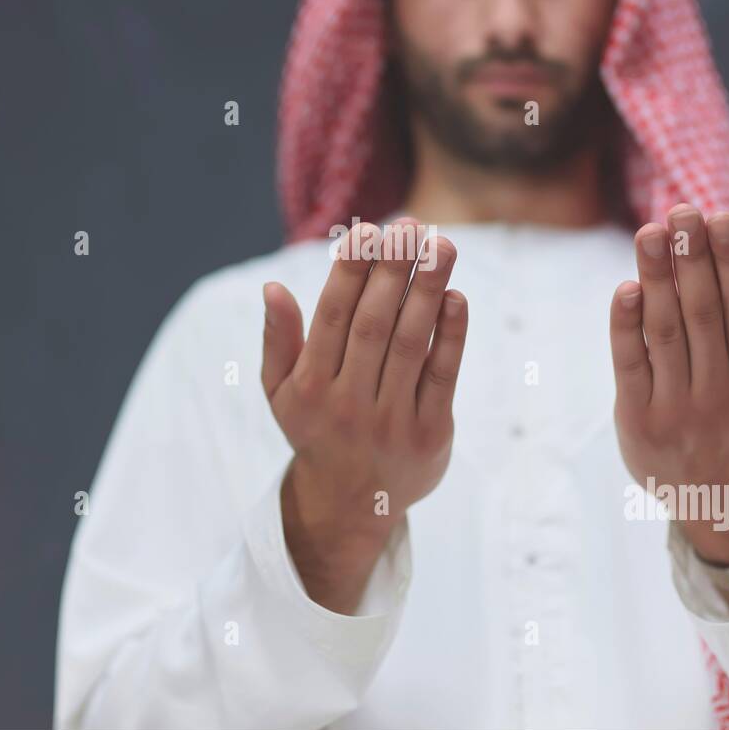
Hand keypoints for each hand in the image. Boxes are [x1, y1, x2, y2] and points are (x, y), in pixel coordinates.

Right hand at [261, 219, 467, 611]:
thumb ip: (278, 340)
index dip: (350, 272)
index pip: (332, 318)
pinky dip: (451, 335)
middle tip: (409, 226)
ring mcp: (391, 420)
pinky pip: (442, 375)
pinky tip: (456, 297)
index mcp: (309, 388)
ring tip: (441, 245)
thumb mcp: (281, 392)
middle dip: (392, 270)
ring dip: (427, 291)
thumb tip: (272, 287)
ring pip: (411, 344)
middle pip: (374, 325)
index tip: (366, 231)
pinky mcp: (430, 433)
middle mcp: (348, 404)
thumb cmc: (317, 428)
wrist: (351, 504)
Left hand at [608, 205, 728, 568]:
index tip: (720, 217)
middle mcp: (719, 390)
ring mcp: (677, 405)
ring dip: (658, 279)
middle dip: (692, 259)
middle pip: (703, 312)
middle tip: (681, 211)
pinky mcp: (638, 418)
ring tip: (651, 232)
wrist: (716, 501)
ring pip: (667, 331)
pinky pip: (631, 363)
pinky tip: (627, 287)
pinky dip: (627, 325)